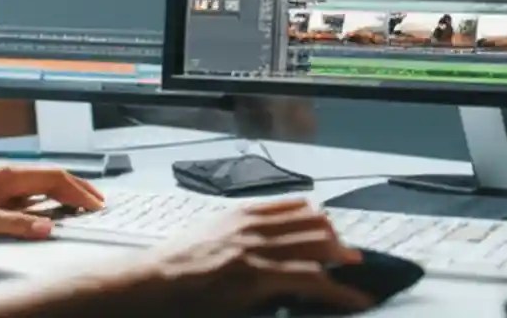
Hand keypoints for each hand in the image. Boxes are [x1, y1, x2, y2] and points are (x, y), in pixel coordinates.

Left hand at [0, 165, 103, 239]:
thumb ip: (14, 224)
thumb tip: (50, 227)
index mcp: (9, 175)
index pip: (55, 177)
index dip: (79, 190)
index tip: (97, 205)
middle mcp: (8, 176)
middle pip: (53, 179)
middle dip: (78, 191)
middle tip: (99, 205)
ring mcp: (1, 186)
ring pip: (41, 188)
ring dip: (64, 197)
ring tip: (82, 208)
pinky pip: (28, 198)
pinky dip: (46, 204)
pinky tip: (50, 214)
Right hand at [0, 199, 373, 317]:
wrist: (146, 285)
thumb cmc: (171, 267)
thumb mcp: (208, 236)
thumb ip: (237, 233)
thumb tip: (261, 242)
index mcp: (242, 213)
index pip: (296, 206)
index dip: (320, 220)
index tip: (332, 232)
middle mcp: (255, 226)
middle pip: (314, 223)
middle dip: (337, 241)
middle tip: (352, 257)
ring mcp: (257, 251)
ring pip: (318, 248)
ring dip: (344, 263)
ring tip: (360, 277)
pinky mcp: (258, 277)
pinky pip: (312, 280)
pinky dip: (340, 291)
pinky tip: (356, 299)